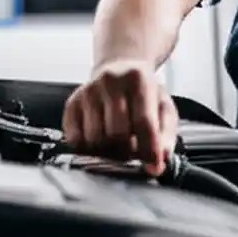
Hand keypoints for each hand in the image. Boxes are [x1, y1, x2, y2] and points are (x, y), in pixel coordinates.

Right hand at [62, 59, 177, 175]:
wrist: (119, 69)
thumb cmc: (144, 93)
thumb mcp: (163, 107)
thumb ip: (166, 134)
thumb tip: (161, 161)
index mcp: (138, 80)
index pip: (143, 122)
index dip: (149, 149)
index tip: (153, 167)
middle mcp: (110, 82)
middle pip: (117, 133)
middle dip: (127, 151)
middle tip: (133, 151)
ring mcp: (88, 92)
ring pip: (95, 138)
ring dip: (108, 151)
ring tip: (118, 144)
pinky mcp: (71, 103)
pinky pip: (75, 139)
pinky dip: (88, 148)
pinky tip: (100, 141)